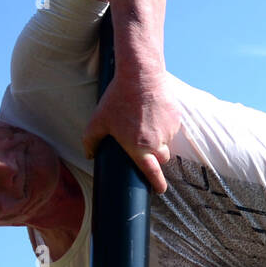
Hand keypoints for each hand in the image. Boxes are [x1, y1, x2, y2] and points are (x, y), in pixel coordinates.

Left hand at [81, 73, 179, 193]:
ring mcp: (169, 131)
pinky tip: (152, 114)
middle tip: (143, 145)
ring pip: (166, 142)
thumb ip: (91, 141)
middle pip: (161, 158)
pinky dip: (163, 125)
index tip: (160, 190)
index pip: (152, 172)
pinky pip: (171, 128)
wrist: (141, 76)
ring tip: (145, 122)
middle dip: (155, 157)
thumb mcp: (98, 120)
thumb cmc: (118, 99)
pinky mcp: (176, 119)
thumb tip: (90, 155)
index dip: (157, 183)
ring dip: (158, 139)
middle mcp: (157, 142)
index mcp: (139, 147)